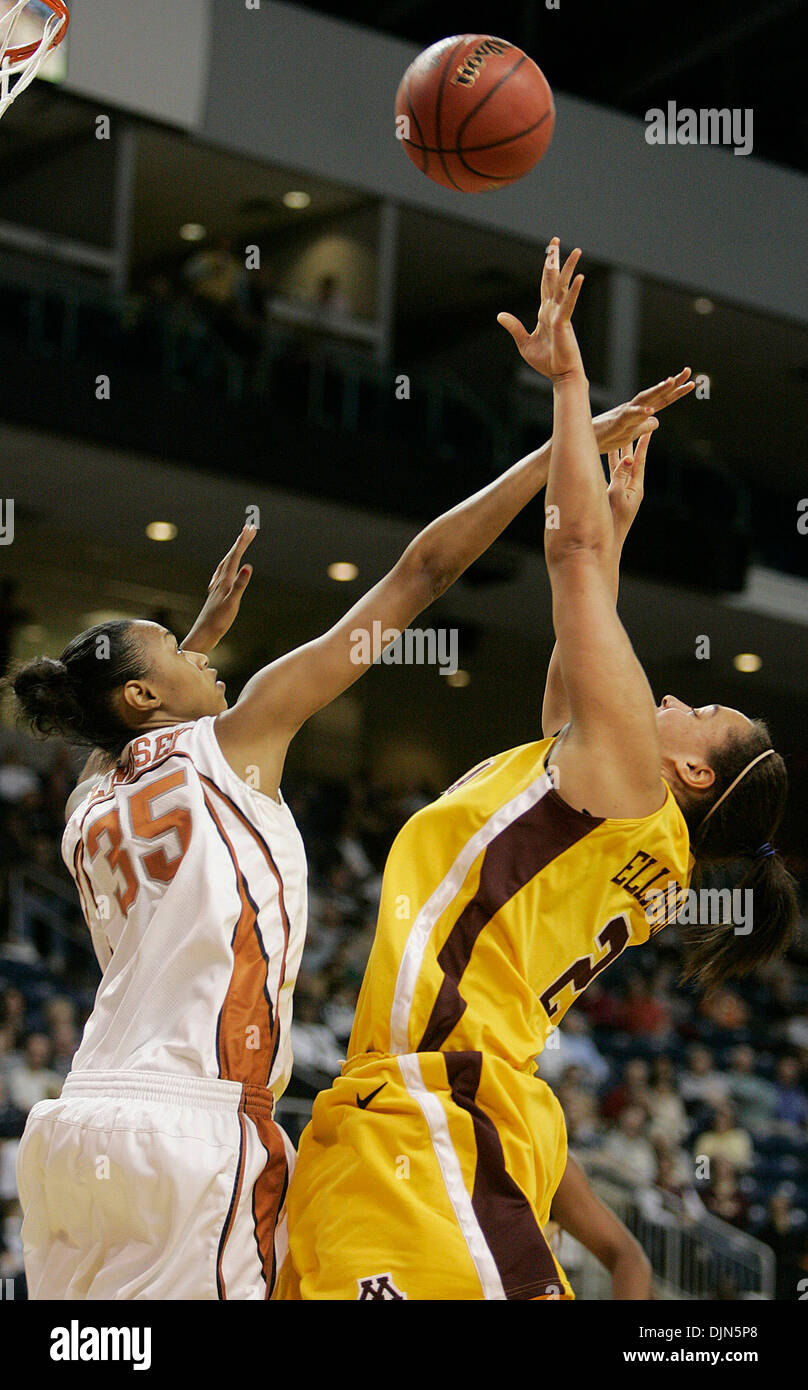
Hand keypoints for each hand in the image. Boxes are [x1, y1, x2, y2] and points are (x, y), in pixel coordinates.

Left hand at [181, 524, 255, 653]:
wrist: (203, 634)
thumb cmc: (218, 621)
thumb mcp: (232, 603)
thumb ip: (239, 585)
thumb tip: (247, 567)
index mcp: (225, 581)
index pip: (235, 556)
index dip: (243, 542)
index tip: (250, 529)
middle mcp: (219, 580)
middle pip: (230, 556)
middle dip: (240, 542)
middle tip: (249, 529)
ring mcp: (216, 586)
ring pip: (225, 563)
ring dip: (234, 551)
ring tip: (240, 543)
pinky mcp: (216, 593)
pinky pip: (223, 573)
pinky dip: (228, 565)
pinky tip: (226, 569)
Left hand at [497, 237, 584, 380]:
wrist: (560, 375)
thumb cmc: (546, 361)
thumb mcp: (523, 343)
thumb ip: (514, 326)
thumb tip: (500, 315)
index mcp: (545, 312)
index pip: (545, 285)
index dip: (546, 268)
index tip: (549, 252)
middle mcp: (553, 309)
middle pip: (553, 279)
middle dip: (555, 259)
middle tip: (556, 240)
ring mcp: (560, 314)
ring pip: (563, 286)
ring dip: (569, 268)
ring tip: (577, 251)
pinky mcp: (564, 323)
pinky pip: (569, 303)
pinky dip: (573, 291)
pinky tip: (579, 277)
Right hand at [594, 369, 693, 453]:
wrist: (585, 442)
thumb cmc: (605, 438)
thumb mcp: (629, 435)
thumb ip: (643, 428)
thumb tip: (656, 419)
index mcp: (638, 413)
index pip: (661, 401)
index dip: (676, 392)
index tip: (691, 382)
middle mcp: (633, 409)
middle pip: (655, 395)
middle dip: (672, 384)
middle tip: (688, 372)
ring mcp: (624, 415)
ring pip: (643, 400)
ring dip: (657, 390)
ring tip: (671, 382)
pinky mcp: (615, 423)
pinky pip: (629, 417)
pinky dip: (639, 413)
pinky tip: (650, 410)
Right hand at [607, 433, 651, 542]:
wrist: (607, 541)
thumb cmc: (613, 522)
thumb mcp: (617, 496)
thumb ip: (621, 476)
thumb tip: (629, 458)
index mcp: (635, 488)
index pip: (640, 462)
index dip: (643, 446)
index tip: (648, 430)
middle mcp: (629, 488)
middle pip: (630, 462)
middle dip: (630, 446)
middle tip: (634, 429)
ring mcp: (619, 493)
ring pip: (618, 468)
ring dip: (618, 455)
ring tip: (618, 440)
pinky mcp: (610, 497)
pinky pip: (609, 476)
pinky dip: (607, 467)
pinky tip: (605, 461)